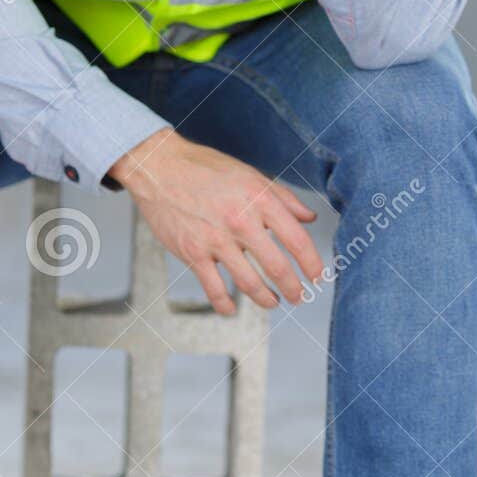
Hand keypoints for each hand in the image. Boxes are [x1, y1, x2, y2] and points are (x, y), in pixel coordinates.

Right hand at [107, 128, 322, 314]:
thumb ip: (282, 198)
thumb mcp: (250, 174)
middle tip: (299, 297)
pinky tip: (231, 309)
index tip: (318, 275)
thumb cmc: (204, 168)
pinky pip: (214, 289)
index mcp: (259, 199)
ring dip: (266, 299)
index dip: (312, 263)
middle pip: (277, 267)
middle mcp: (241, 221)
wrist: (159, 167)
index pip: (296, 239)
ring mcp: (216, 240)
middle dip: (293, 288)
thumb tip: (308, 218)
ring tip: (273, 302)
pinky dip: (225, 305)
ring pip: (249, 283)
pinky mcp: (193, 253)